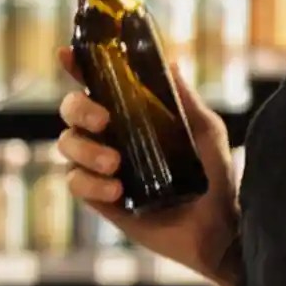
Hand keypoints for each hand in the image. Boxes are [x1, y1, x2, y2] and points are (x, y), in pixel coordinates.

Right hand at [56, 46, 241, 285]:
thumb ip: (186, 100)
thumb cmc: (216, 178)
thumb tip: (171, 63)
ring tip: (115, 163)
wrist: (219, 230)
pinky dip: (90, 183)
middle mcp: (111, 137)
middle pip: (70, 111)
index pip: (97, 85)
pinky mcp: (100, 199)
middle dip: (79, 109)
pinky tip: (116, 190)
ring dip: (86, 149)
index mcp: (132, 115)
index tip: (66, 54)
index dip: (77, 67)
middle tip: (105, 120)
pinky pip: (75, 182)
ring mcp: (102, 168)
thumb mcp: (206, 133)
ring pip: (67, 145)